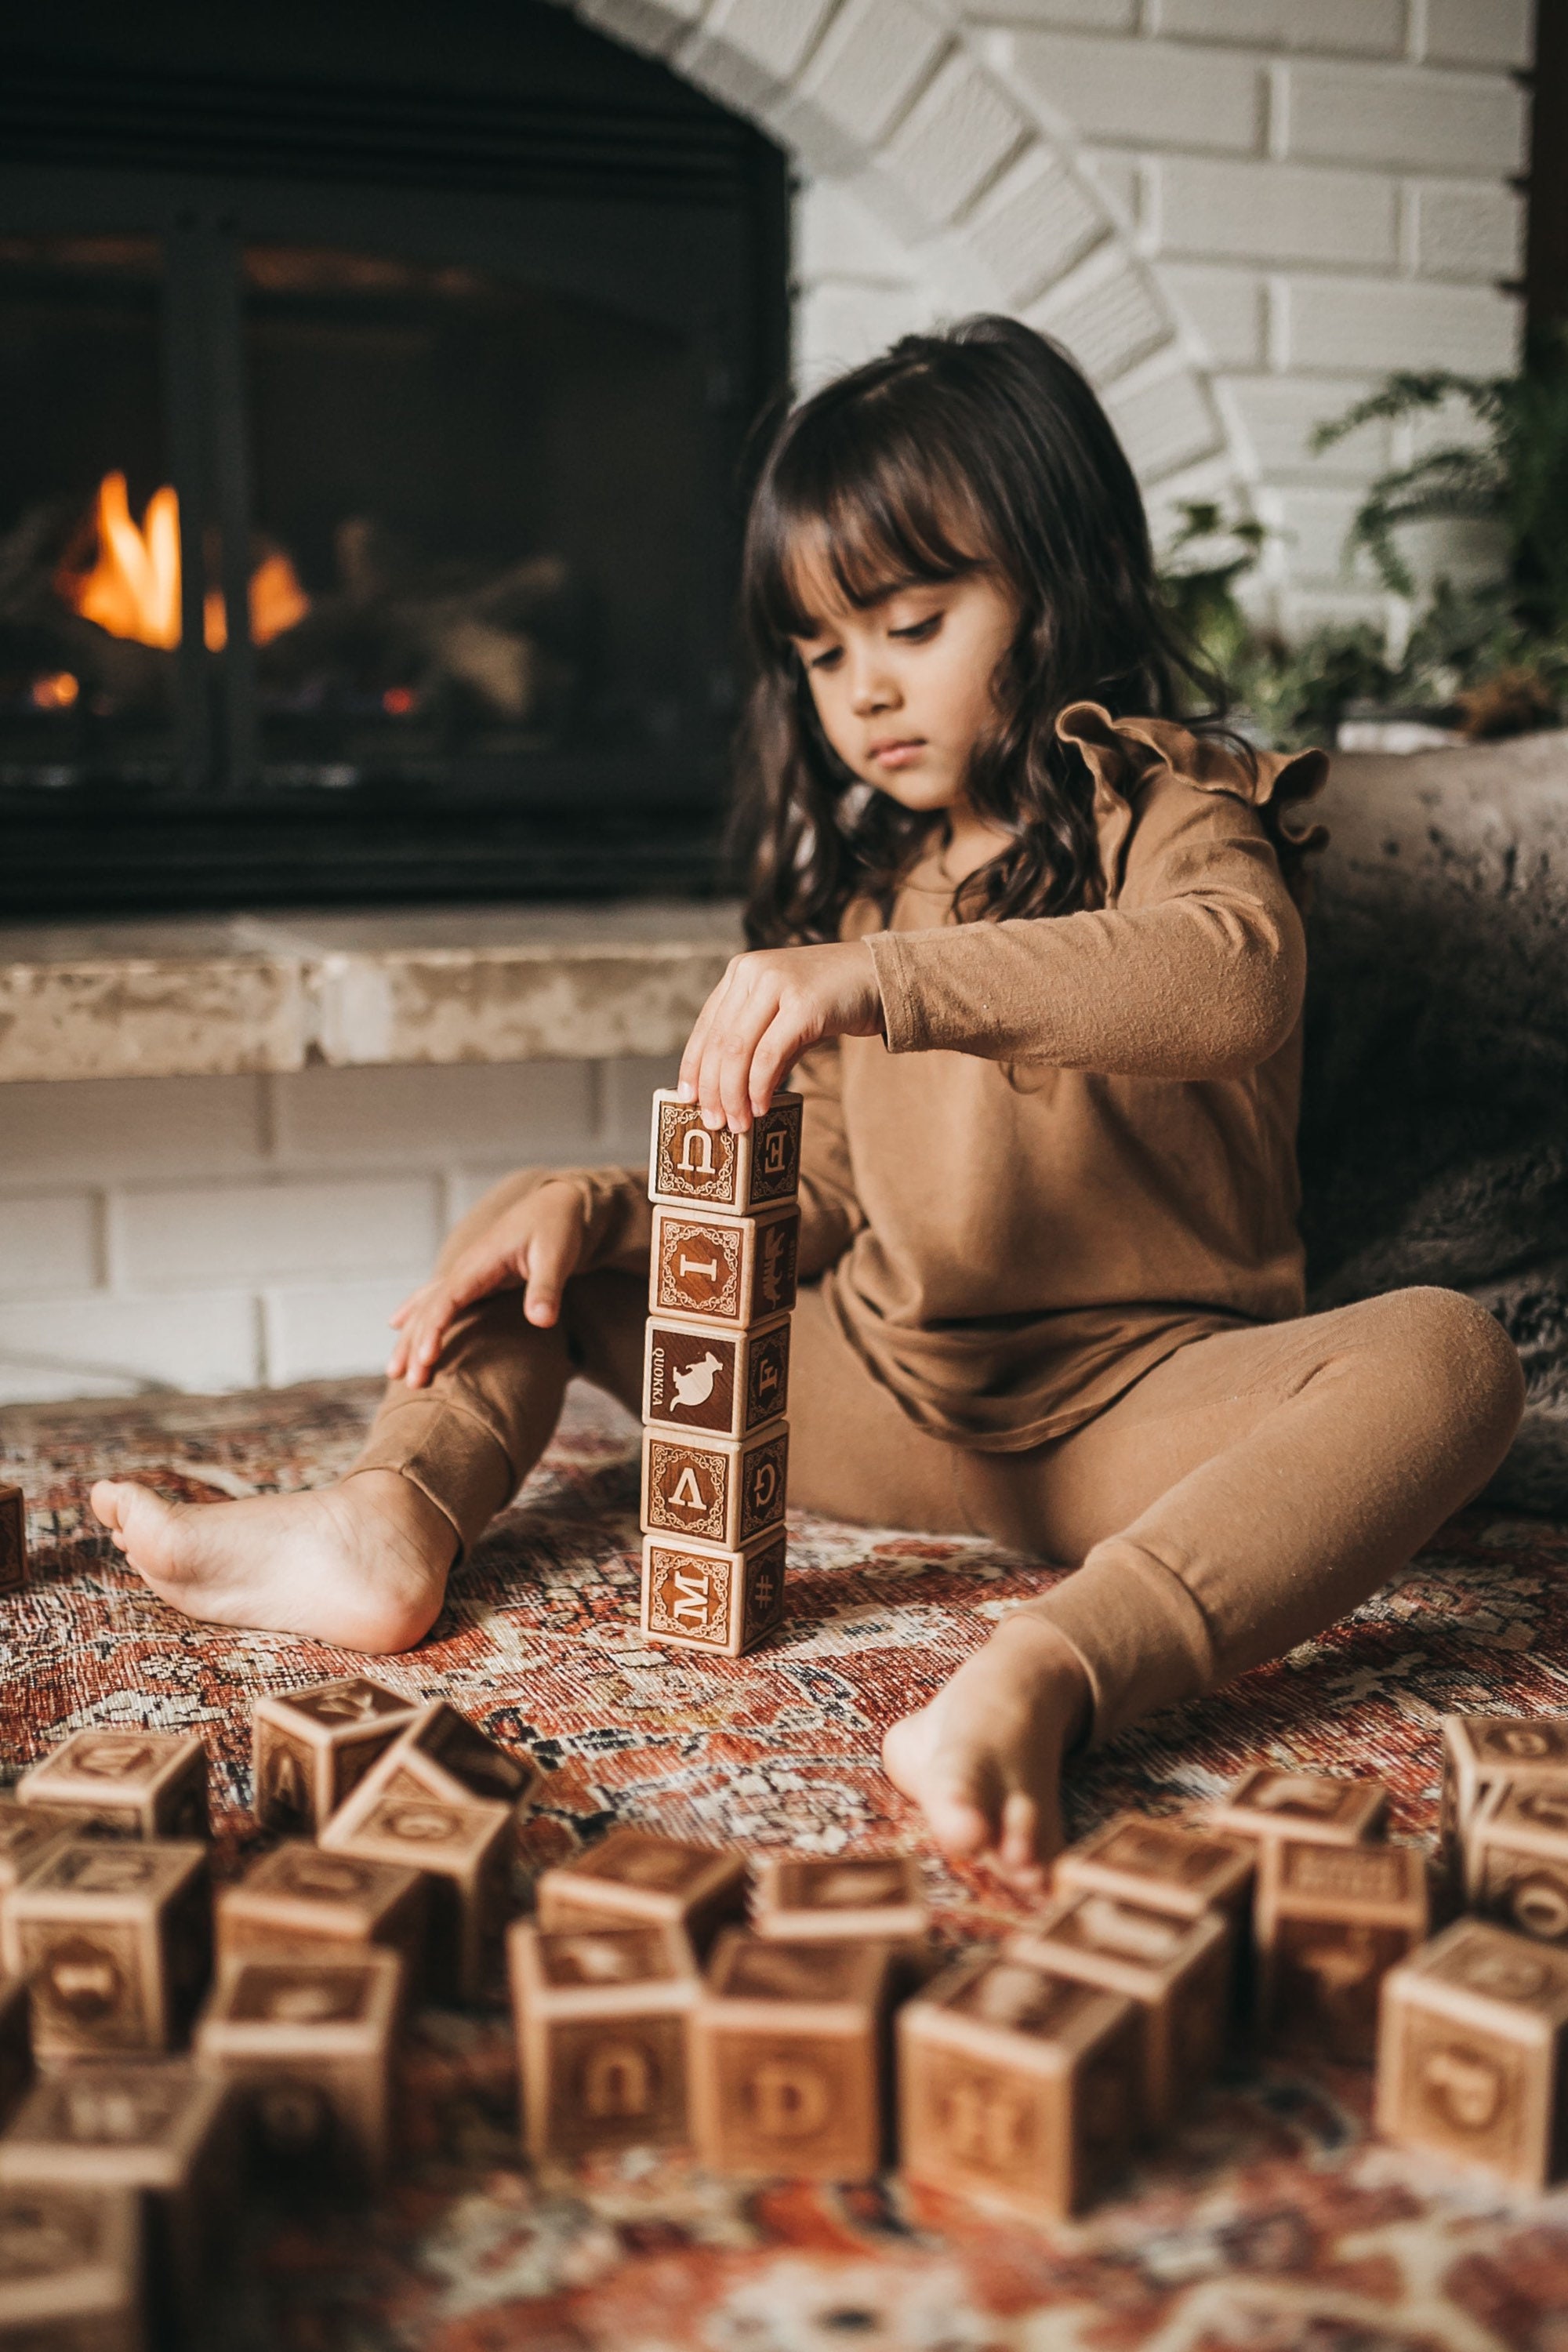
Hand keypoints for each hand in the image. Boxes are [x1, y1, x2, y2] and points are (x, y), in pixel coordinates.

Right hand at [386, 1180, 586, 1387]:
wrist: (561, 1203)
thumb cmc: (560, 1227)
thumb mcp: (557, 1255)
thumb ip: (546, 1287)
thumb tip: (541, 1321)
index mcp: (480, 1263)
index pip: (447, 1300)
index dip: (434, 1330)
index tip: (426, 1360)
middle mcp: (466, 1268)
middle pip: (429, 1308)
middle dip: (415, 1343)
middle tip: (407, 1380)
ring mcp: (469, 1272)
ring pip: (428, 1305)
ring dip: (410, 1336)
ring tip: (396, 1371)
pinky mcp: (477, 1278)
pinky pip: (438, 1299)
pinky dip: (417, 1314)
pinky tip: (398, 1325)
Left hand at [678, 941, 882, 1131]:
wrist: (881, 977)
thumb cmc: (832, 1002)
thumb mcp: (787, 1020)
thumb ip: (760, 1048)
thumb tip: (733, 1096)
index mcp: (742, 972)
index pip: (707, 1026)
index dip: (693, 1066)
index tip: (688, 1099)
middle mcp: (753, 972)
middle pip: (719, 1042)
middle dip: (713, 1089)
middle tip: (714, 1122)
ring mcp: (777, 984)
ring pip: (738, 1050)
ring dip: (734, 1094)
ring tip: (738, 1123)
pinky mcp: (803, 1004)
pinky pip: (769, 1055)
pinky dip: (760, 1086)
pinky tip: (761, 1107)